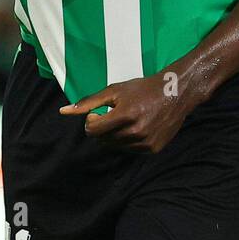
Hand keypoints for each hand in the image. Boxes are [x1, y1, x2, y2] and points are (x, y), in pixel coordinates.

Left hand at [59, 72, 195, 153]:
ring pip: (115, 146)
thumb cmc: (142, 89)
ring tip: (127, 120)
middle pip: (103, 140)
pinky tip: (138, 126)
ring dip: (115, 135)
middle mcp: (136, 132)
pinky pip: (130, 150)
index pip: (93, 130)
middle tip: (114, 115)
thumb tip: (63, 112)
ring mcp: (146, 143)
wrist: (175, 93)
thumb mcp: (115, 90)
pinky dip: (129, 140)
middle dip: (103, 128)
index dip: (92, 121)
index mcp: (125, 115)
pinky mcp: (153, 149)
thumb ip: (89, 102)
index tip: (98, 113)